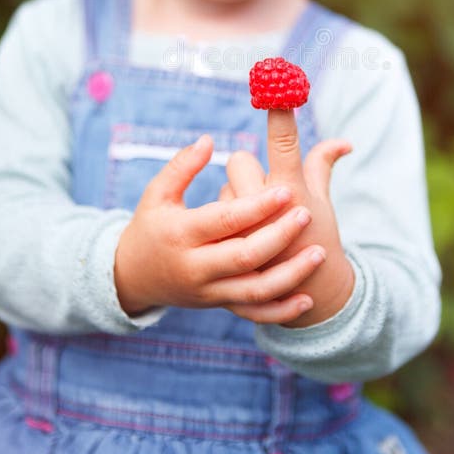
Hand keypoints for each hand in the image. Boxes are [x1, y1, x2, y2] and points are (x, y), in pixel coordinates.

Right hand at [114, 135, 327, 323]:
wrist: (133, 278)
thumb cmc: (150, 226)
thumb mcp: (157, 194)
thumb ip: (182, 166)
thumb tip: (209, 139)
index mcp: (181, 233)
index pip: (224, 220)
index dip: (256, 207)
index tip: (285, 190)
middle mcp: (196, 266)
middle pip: (244, 256)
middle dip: (279, 237)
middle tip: (307, 215)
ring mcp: (208, 291)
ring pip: (254, 290)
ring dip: (290, 275)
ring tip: (320, 254)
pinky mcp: (219, 305)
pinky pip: (254, 314)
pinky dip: (281, 311)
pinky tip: (306, 299)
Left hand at [222, 112, 354, 326]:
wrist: (310, 295)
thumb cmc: (318, 238)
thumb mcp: (321, 201)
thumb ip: (322, 166)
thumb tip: (344, 140)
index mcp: (293, 192)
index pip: (284, 143)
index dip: (280, 114)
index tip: (276, 85)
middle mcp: (267, 209)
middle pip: (239, 160)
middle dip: (247, 169)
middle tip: (264, 187)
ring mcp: (244, 230)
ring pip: (224, 188)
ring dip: (236, 198)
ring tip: (256, 221)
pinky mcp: (228, 249)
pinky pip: (216, 218)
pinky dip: (226, 223)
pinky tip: (240, 235)